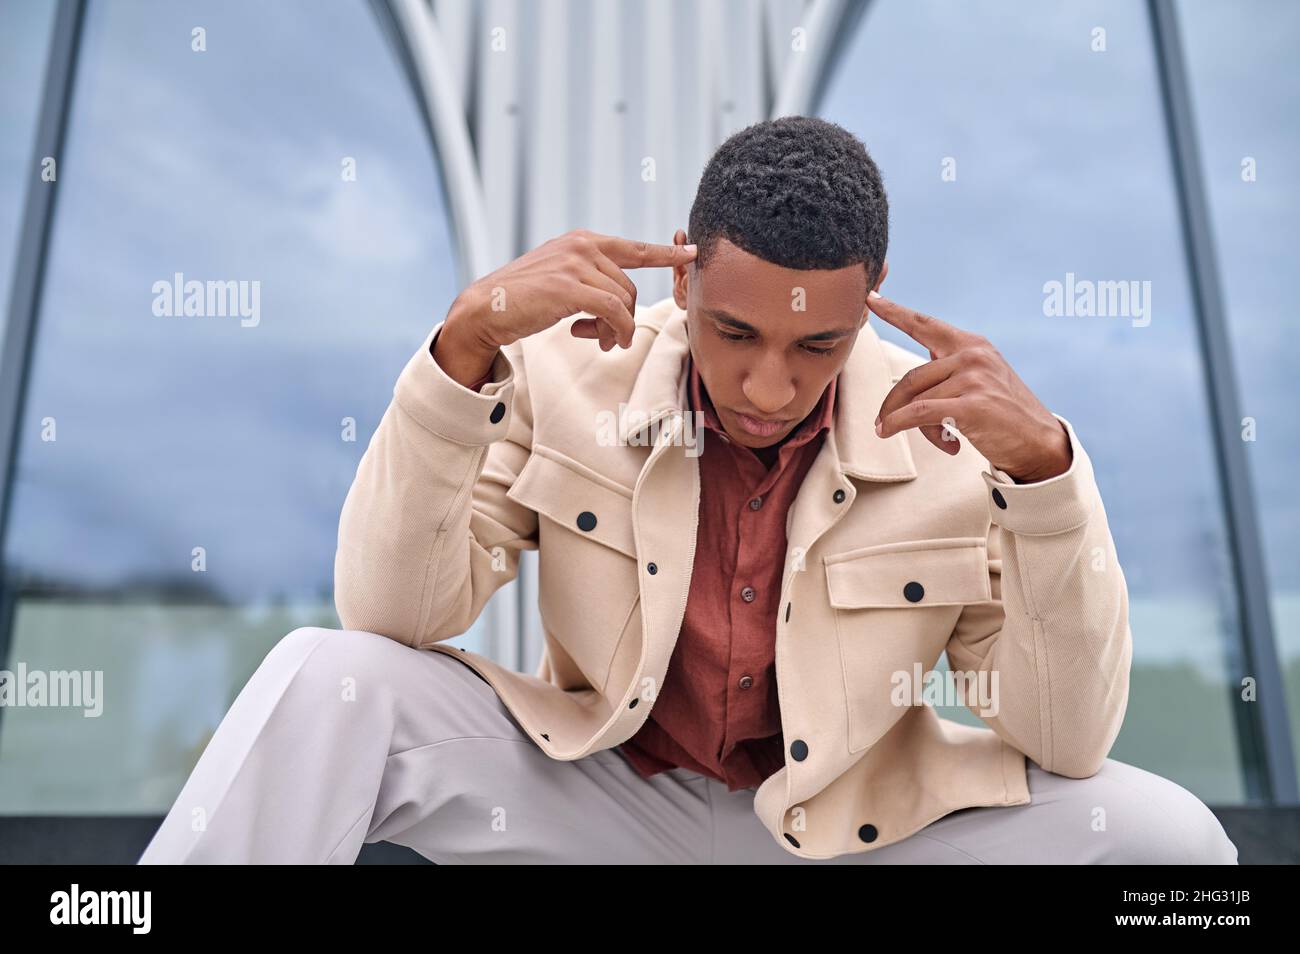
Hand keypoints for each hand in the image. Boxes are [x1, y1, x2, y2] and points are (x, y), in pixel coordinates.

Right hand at [447, 228, 697, 353]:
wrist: (486, 307)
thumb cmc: (522, 298)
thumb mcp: (559, 278)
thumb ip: (588, 278)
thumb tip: (618, 303)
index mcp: (581, 240)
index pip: (632, 247)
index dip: (664, 254)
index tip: (691, 253)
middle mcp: (581, 245)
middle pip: (630, 285)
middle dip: (624, 317)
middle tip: (605, 339)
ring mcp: (575, 264)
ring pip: (624, 300)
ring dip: (616, 329)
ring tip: (595, 340)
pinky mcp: (569, 287)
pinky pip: (614, 312)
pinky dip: (615, 331)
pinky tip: (595, 339)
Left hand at [867, 291, 1072, 483]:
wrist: (1038, 443)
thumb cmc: (1003, 416)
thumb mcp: (979, 381)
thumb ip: (949, 369)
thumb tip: (917, 368)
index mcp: (972, 345)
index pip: (925, 324)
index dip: (895, 312)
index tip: (870, 298)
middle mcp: (973, 355)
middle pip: (911, 377)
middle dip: (892, 404)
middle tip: (880, 424)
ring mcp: (974, 378)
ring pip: (915, 400)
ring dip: (911, 426)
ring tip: (933, 441)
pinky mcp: (972, 405)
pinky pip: (917, 413)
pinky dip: (898, 424)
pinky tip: (890, 432)